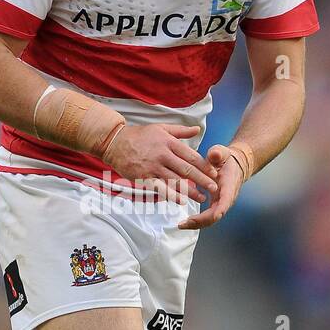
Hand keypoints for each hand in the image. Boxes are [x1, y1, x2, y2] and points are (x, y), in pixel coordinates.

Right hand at [104, 123, 218, 204]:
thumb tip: (198, 129)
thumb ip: (180, 131)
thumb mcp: (161, 128)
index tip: (214, 173)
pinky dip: (171, 195)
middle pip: (186, 170)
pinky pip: (160, 188)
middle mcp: (163, 155)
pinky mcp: (144, 177)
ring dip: (190, 191)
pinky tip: (181, 201)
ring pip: (175, 181)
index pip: (191, 156)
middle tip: (214, 188)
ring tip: (201, 198)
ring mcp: (153, 167)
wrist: (115, 142)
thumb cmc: (140, 135)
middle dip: (202, 180)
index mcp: (169, 142)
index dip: (204, 166)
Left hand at [176, 144, 244, 228]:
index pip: (224, 203)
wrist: (234, 166)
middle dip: (199, 221)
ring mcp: (220, 204)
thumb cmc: (226, 159)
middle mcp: (226, 199)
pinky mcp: (214, 206)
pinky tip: (184, 222)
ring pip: (210, 220)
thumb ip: (218, 153)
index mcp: (228, 187)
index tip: (206, 216)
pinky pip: (206, 217)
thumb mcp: (222, 153)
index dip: (216, 211)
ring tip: (181, 225)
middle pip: (215, 216)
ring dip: (196, 224)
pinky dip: (195, 221)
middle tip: (183, 223)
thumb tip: (214, 154)